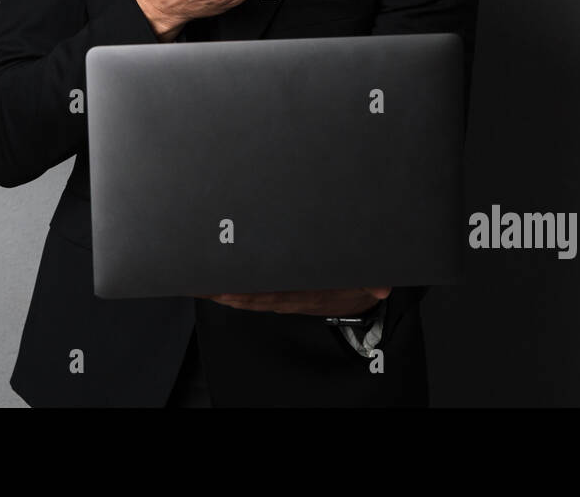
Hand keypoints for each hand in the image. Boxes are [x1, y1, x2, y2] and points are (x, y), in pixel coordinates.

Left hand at [191, 287, 390, 315]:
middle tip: (200, 284)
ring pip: (246, 297)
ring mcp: (281, 299)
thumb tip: (381, 287)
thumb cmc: (354, 282)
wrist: (359, 295)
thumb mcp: (365, 281)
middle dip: (224, 291)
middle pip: (252, 296)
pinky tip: (211, 287)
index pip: (274, 294)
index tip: (228, 289)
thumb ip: (371, 280)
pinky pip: (250, 295)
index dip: (250, 292)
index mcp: (306, 294)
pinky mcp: (277, 296)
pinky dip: (229, 292)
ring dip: (221, 292)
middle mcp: (289, 299)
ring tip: (197, 284)